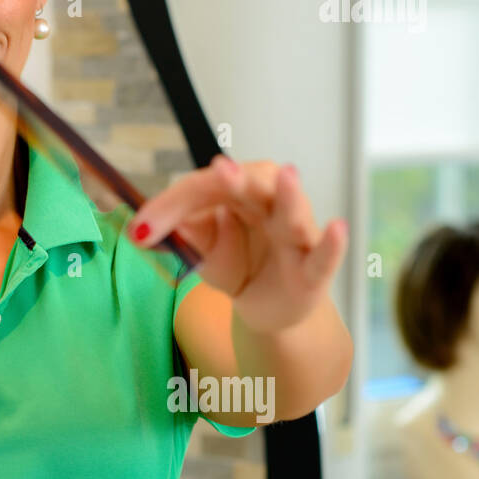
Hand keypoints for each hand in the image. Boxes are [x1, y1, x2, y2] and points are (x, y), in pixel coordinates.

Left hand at [128, 155, 347, 334]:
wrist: (263, 308)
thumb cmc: (237, 264)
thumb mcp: (201, 252)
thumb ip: (181, 238)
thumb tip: (142, 231)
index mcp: (239, 192)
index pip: (204, 187)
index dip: (172, 206)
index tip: (140, 229)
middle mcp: (270, 204)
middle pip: (253, 184)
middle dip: (234, 179)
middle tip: (219, 170)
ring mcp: (294, 237)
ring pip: (292, 211)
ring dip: (289, 195)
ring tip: (287, 175)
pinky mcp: (311, 272)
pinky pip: (324, 256)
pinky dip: (332, 243)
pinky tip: (337, 227)